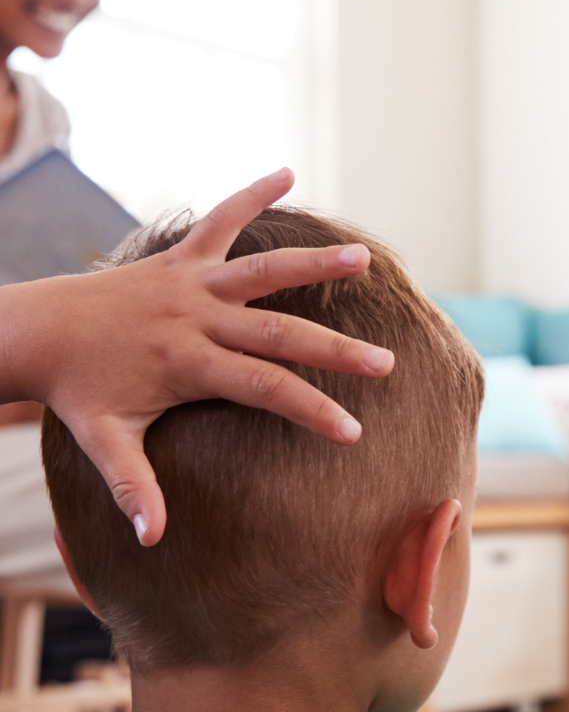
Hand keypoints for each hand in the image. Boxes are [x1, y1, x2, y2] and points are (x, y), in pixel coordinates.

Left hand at [12, 169, 393, 546]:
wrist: (40, 330)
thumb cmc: (79, 392)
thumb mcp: (104, 443)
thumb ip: (133, 488)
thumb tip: (152, 539)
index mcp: (186, 363)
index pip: (263, 388)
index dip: (310, 410)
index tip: (353, 432)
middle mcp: (195, 318)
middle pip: (279, 332)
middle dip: (335, 350)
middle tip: (386, 363)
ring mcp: (190, 281)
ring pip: (262, 270)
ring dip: (313, 263)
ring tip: (362, 259)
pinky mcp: (179, 256)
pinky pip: (219, 219)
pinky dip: (250, 194)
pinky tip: (286, 173)